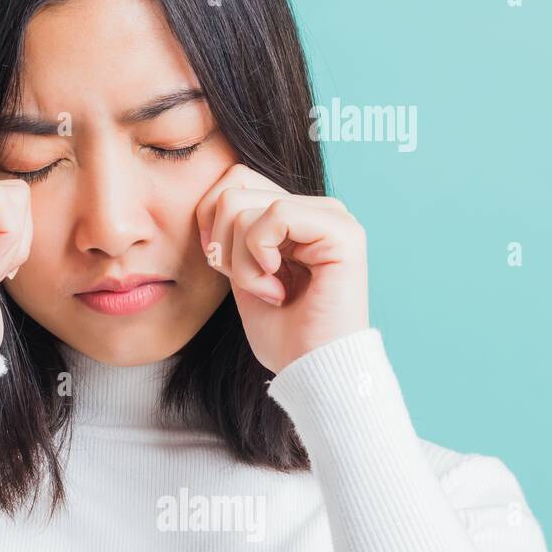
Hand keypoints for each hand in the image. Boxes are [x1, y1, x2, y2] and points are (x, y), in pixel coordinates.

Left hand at [194, 163, 368, 373]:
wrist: (310, 371)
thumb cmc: (281, 332)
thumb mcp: (240, 270)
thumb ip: (231, 230)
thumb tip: (209, 200)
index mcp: (295, 213)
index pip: (232, 180)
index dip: (210, 225)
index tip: (226, 269)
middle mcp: (317, 207)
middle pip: (232, 187)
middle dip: (223, 245)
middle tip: (253, 285)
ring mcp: (333, 215)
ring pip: (242, 206)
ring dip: (240, 263)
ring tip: (270, 292)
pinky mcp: (342, 231)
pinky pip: (273, 218)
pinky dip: (257, 261)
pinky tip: (278, 289)